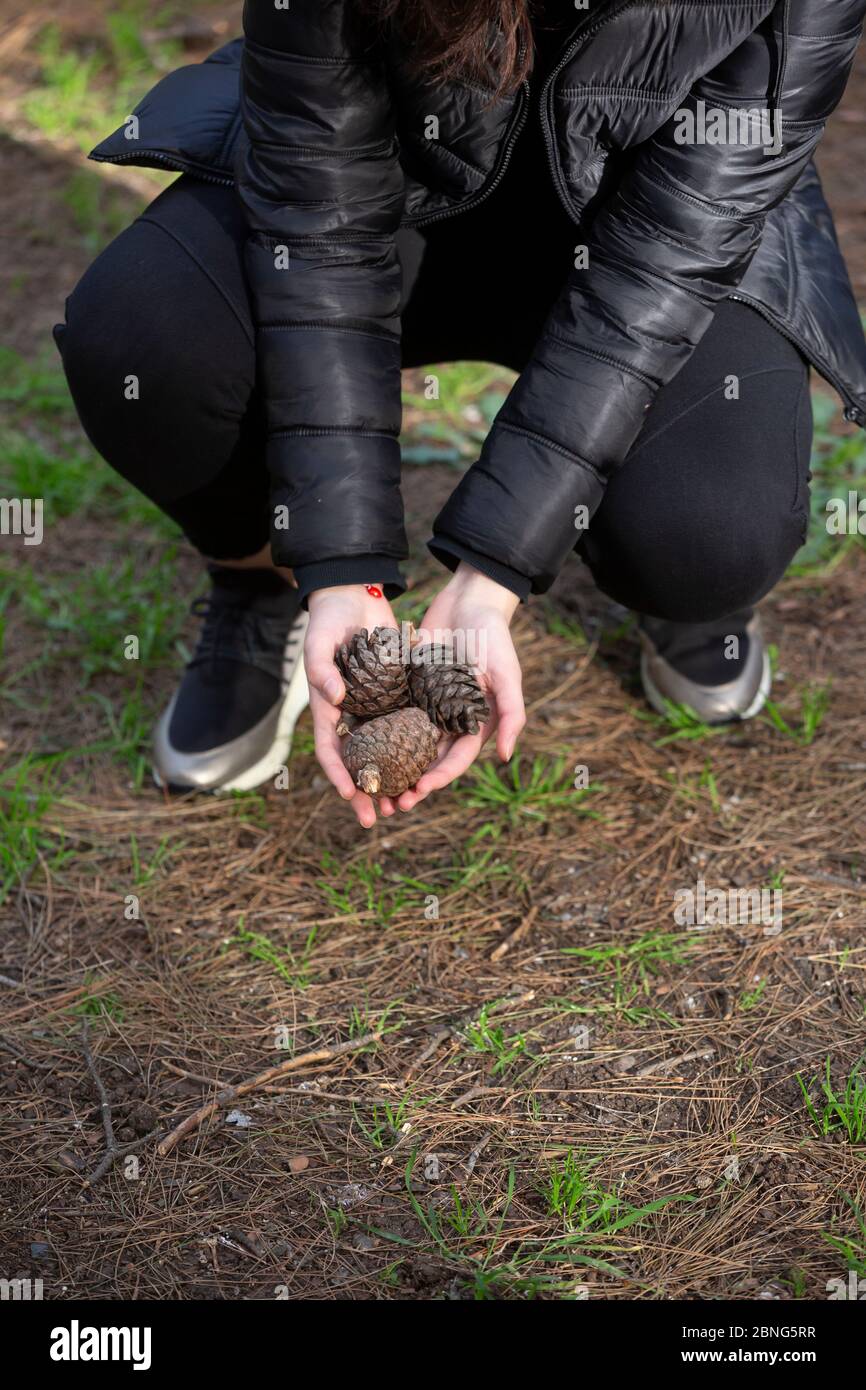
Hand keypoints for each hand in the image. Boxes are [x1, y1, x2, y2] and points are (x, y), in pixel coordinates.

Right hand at [305, 585, 400, 827]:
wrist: (354, 597)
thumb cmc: (329, 621)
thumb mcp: (318, 642)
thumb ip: (321, 670)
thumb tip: (333, 699)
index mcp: (329, 709)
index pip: (331, 751)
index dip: (339, 775)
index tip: (349, 796)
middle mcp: (352, 715)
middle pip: (359, 762)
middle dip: (366, 792)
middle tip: (376, 818)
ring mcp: (376, 708)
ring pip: (385, 753)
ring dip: (393, 779)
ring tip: (404, 803)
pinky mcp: (397, 695)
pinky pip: (405, 727)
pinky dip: (413, 750)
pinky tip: (427, 770)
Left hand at [396, 562, 524, 811]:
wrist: (468, 600)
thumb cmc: (494, 637)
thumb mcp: (507, 674)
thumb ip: (511, 713)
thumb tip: (506, 756)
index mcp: (473, 722)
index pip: (455, 760)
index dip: (439, 779)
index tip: (419, 792)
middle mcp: (448, 718)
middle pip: (428, 759)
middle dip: (412, 784)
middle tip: (392, 804)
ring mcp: (426, 704)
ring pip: (406, 743)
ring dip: (392, 766)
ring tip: (373, 785)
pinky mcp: (407, 687)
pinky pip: (391, 713)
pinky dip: (379, 732)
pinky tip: (359, 746)